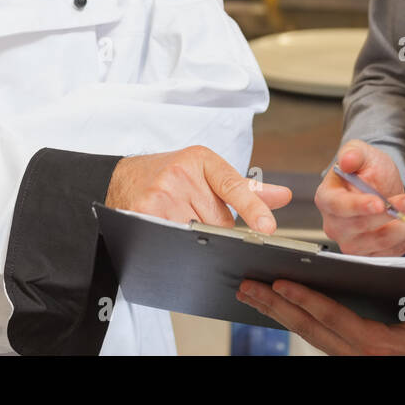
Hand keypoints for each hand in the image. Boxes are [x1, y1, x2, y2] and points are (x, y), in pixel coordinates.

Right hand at [106, 146, 291, 232]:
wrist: (122, 177)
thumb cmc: (169, 175)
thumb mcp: (207, 172)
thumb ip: (247, 188)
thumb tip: (282, 197)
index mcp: (201, 160)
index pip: (233, 185)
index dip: (253, 208)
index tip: (268, 227)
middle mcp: (181, 174)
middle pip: (219, 222)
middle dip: (214, 228)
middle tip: (194, 214)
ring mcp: (161, 194)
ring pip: (198, 236)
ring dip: (195, 239)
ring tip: (179, 219)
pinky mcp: (144, 213)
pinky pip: (174, 242)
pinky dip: (177, 245)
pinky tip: (168, 233)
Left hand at [236, 280, 404, 354]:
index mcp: (376, 344)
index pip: (332, 318)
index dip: (305, 300)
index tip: (280, 283)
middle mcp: (357, 353)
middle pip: (308, 328)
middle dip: (275, 307)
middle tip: (246, 287)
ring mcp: (351, 355)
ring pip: (306, 333)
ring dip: (278, 313)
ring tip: (251, 294)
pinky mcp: (351, 353)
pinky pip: (316, 336)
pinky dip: (295, 320)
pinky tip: (280, 307)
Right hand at [315, 140, 404, 255]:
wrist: (379, 186)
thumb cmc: (365, 170)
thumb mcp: (361, 153)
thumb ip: (353, 153)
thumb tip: (346, 160)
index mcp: (328, 199)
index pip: (339, 207)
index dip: (358, 206)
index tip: (379, 203)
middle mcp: (337, 226)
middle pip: (364, 226)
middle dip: (393, 214)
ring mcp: (354, 244)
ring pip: (384, 242)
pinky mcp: (374, 255)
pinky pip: (397, 250)